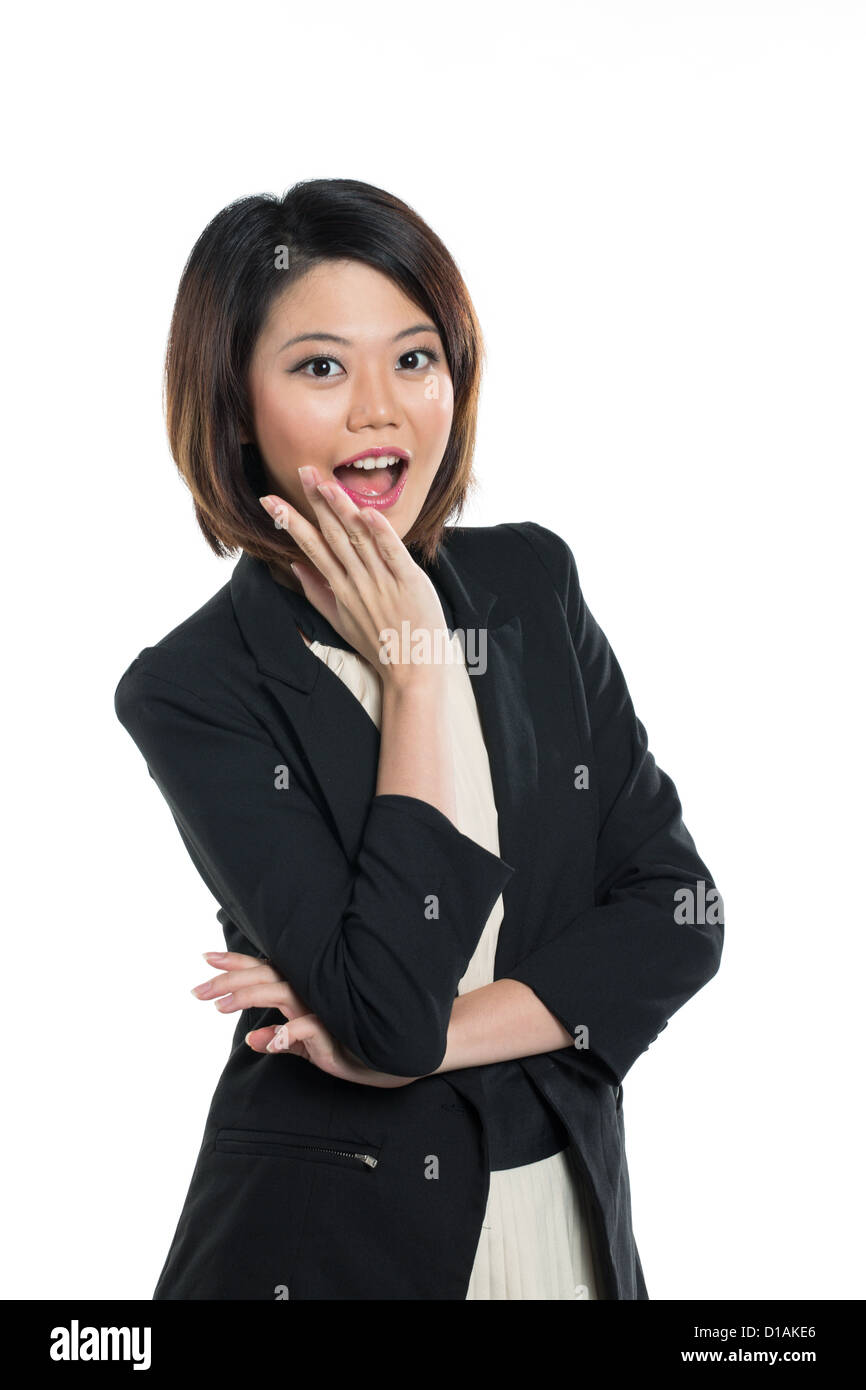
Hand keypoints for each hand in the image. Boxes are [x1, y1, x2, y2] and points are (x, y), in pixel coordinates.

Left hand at [192, 949, 417, 1087]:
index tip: (205, 958)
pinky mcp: (338, 1031)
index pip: (265, 971)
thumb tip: (252, 1038)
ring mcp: (324, 1009)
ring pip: (282, 993)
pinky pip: (310, 1028)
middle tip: (197, 990)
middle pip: (265, 977)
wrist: (393, 1059)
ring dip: (249, 997)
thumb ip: (281, 1039)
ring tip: (220, 1007)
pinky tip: (267, 1042)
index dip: (236, 964)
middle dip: (229, 980)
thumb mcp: (308, 1046)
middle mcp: (311, 993)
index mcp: (302, 992)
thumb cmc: (350, 1047)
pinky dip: (289, 1033)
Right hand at [259, 466, 448, 685]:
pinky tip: (367, 512)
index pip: (311, 547)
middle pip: (332, 535)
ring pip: (358, 538)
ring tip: (325, 482)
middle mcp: (357, 581)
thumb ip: (317, 592)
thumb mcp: (341, 621)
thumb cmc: (380, 645)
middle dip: (315, 501)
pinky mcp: (409, 582)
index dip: (291, 521)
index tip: (269, 500)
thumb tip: (295, 565)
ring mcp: (382, 581)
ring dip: (341, 508)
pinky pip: (391, 553)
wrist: (412, 672)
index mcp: (340, 588)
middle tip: (302, 471)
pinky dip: (380, 532)